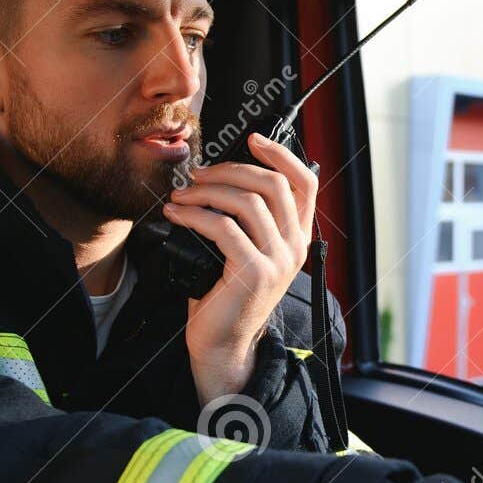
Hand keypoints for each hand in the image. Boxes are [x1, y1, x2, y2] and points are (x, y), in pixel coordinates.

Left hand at [162, 132, 317, 402]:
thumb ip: (249, 221)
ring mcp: (278, 260)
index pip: (305, 182)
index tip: (252, 139)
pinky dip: (195, 214)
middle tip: (199, 173)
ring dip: (207, 191)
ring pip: (247, 201)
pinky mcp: (254, 272)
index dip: (281, 154)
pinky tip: (177, 214)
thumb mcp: (245, 251)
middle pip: (272, 184)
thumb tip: (223, 178)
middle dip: (231, 169)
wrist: (222, 343)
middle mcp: (295, 247)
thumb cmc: (225, 295)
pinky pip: (223, 227)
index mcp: (298, 238)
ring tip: (181, 195)